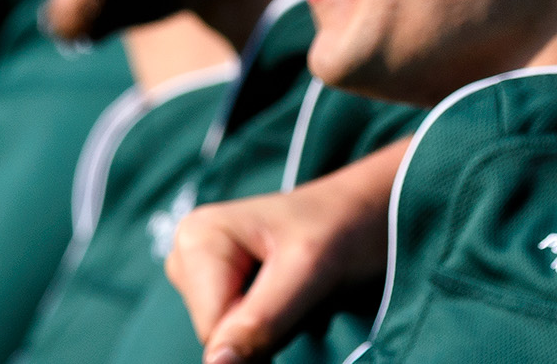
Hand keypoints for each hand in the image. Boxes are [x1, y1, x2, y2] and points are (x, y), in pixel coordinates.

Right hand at [166, 138, 407, 363]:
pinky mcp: (221, 290)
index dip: (259, 333)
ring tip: (299, 289)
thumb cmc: (343, 230)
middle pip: (217, 336)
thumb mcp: (308, 274)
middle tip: (302, 291)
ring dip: (273, 330)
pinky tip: (291, 297)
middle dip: (265, 330)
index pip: (212, 329)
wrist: (368, 214)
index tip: (299, 299)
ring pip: (229, 343)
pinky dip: (273, 329)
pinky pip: (240, 337)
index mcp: (197, 238)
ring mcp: (202, 274)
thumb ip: (260, 322)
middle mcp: (188, 255)